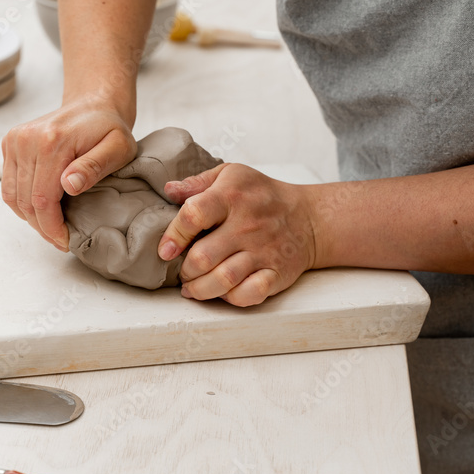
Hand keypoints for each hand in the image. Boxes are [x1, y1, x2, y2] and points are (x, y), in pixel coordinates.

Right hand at [2, 100, 135, 250]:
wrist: (93, 103)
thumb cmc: (109, 128)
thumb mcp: (117, 148)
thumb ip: (94, 167)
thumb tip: (69, 185)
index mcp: (52, 141)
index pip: (43, 200)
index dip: (52, 227)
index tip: (66, 241)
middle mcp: (27, 139)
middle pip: (25, 202)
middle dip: (42, 228)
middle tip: (61, 240)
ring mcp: (15, 140)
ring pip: (12, 197)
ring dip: (30, 218)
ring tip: (51, 227)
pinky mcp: (10, 143)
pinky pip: (8, 185)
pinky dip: (22, 202)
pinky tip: (41, 209)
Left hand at [158, 164, 319, 306]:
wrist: (307, 217)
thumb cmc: (261, 196)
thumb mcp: (231, 175)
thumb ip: (197, 183)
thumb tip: (168, 190)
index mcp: (231, 197)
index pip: (194, 215)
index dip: (174, 235)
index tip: (166, 250)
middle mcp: (247, 226)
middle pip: (203, 257)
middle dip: (184, 270)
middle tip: (182, 271)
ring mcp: (263, 251)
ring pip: (223, 280)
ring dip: (200, 289)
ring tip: (192, 287)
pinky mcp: (276, 273)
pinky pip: (249, 294)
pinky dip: (231, 298)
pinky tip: (222, 292)